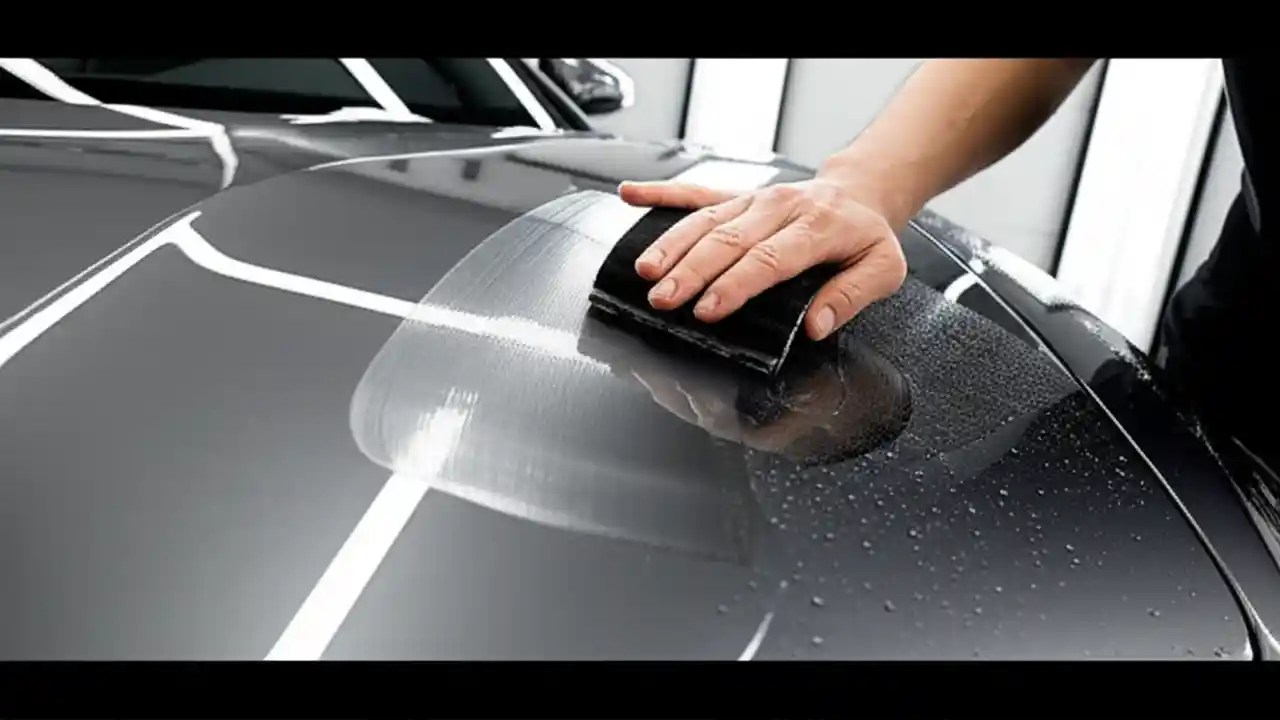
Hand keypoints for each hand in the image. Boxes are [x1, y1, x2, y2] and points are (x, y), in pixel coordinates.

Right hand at [617, 177, 907, 340]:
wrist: (860, 191)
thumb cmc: (866, 237)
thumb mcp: (883, 270)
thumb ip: (850, 297)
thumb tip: (815, 325)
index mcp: (816, 228)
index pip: (769, 259)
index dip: (734, 285)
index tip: (707, 309)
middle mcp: (779, 208)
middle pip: (728, 240)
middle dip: (691, 271)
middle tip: (664, 299)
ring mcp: (753, 200)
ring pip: (706, 219)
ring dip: (672, 244)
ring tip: (646, 270)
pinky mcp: (736, 195)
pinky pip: (695, 192)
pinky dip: (660, 193)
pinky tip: (631, 194)